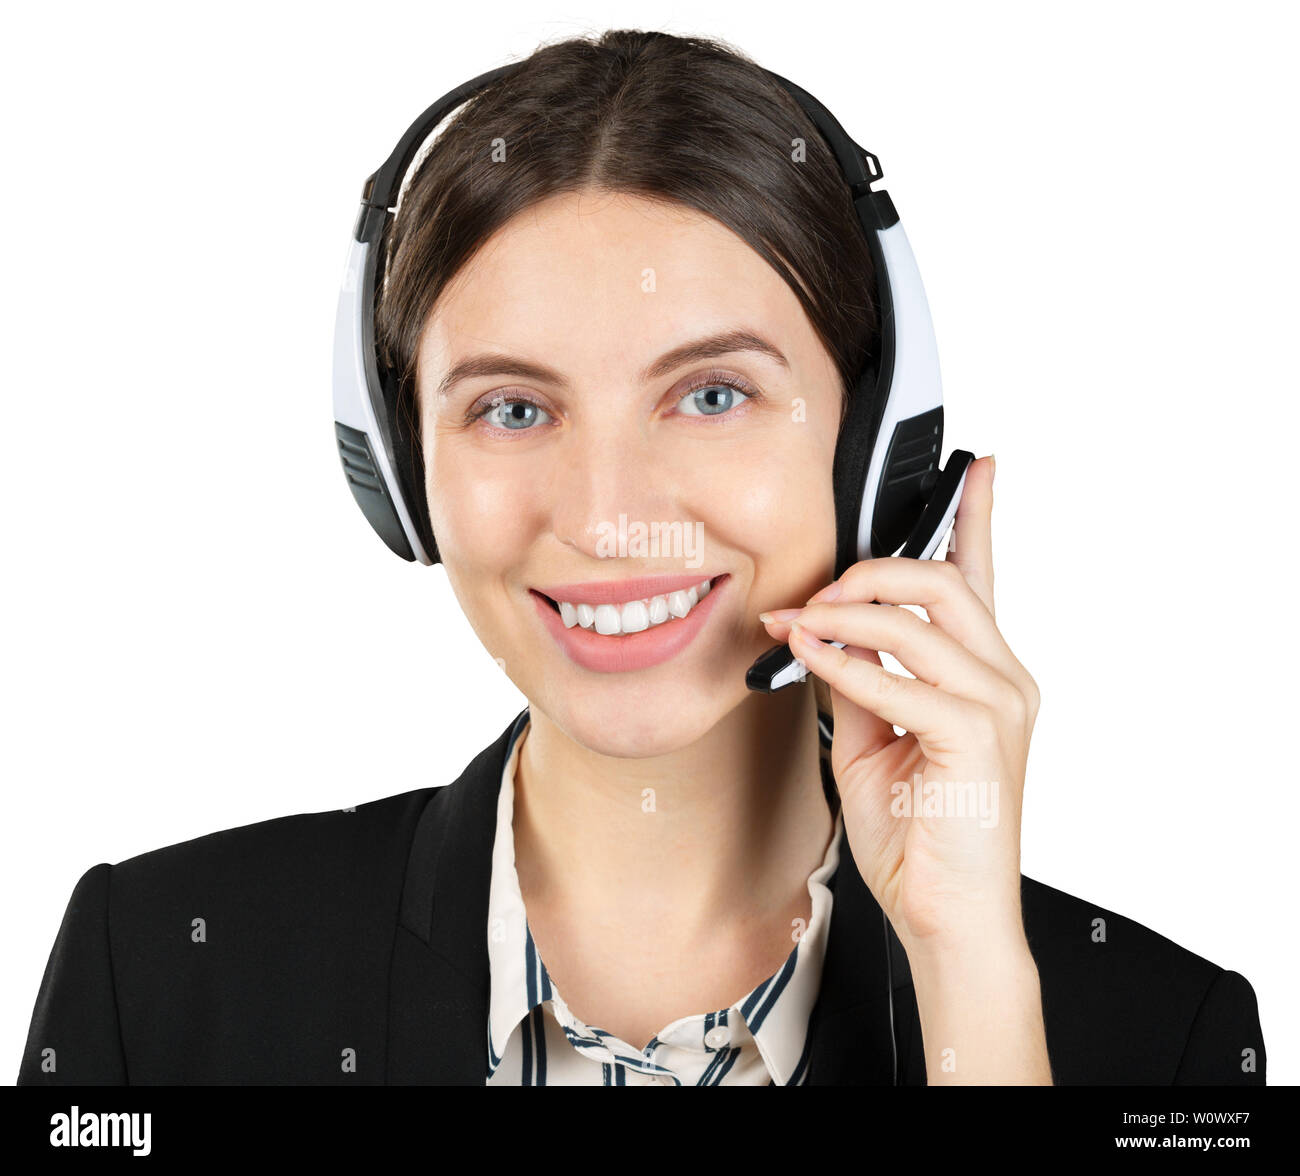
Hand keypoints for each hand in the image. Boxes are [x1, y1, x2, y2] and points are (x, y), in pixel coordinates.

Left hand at [760, 455, 1050, 1081]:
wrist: (946, 915)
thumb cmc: (918, 833)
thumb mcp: (875, 738)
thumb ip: (860, 679)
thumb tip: (823, 632)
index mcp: (985, 674)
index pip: (982, 578)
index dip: (980, 517)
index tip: (980, 468)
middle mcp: (1004, 679)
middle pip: (943, 582)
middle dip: (871, 572)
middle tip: (815, 593)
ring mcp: (1000, 706)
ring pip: (922, 620)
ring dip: (849, 612)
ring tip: (801, 622)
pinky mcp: (980, 738)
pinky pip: (901, 679)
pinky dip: (848, 663)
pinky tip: (813, 657)